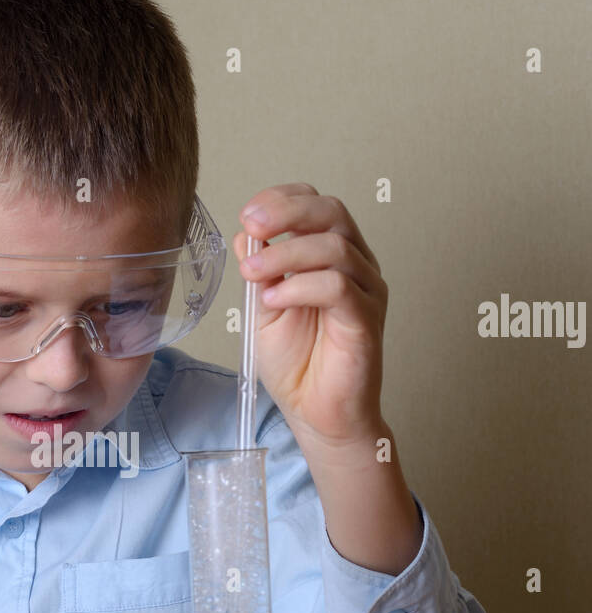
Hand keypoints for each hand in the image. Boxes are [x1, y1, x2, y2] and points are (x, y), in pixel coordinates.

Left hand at [233, 183, 387, 448]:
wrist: (315, 412)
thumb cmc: (296, 363)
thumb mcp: (263, 307)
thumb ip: (259, 270)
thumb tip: (245, 234)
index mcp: (332, 255)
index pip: (317, 205)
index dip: (283, 200)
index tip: (248, 214)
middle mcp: (356, 265)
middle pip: (332, 213)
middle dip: (287, 211)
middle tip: (251, 224)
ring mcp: (366, 290)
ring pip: (334, 248)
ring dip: (284, 254)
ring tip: (251, 273)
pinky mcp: (366, 319)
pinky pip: (337, 287)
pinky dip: (299, 287)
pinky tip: (273, 299)